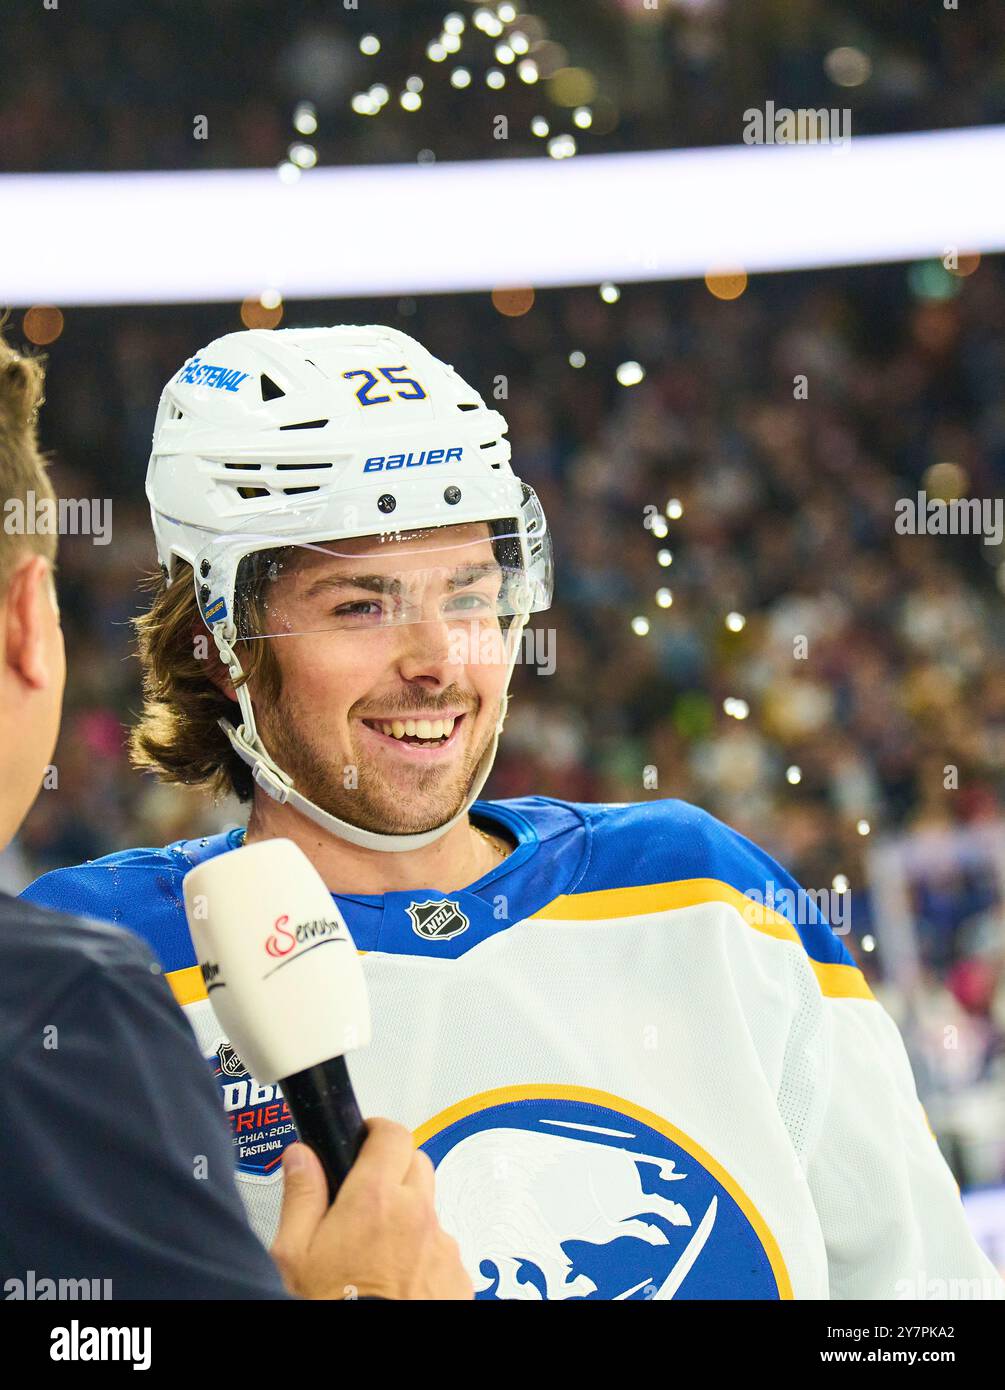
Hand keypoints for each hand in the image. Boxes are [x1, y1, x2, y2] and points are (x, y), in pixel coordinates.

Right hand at [270, 1120, 473, 1300]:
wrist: (372, 1363)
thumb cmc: (329, 1306)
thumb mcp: (294, 1254)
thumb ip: (301, 1195)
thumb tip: (302, 1155)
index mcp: (375, 1198)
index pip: (393, 1134)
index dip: (378, 1132)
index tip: (365, 1138)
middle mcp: (417, 1214)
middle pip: (417, 1164)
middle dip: (394, 1170)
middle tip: (367, 1195)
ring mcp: (442, 1246)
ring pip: (430, 1208)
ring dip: (410, 1215)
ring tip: (378, 1249)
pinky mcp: (458, 1277)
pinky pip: (443, 1248)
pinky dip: (424, 1253)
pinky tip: (398, 1277)